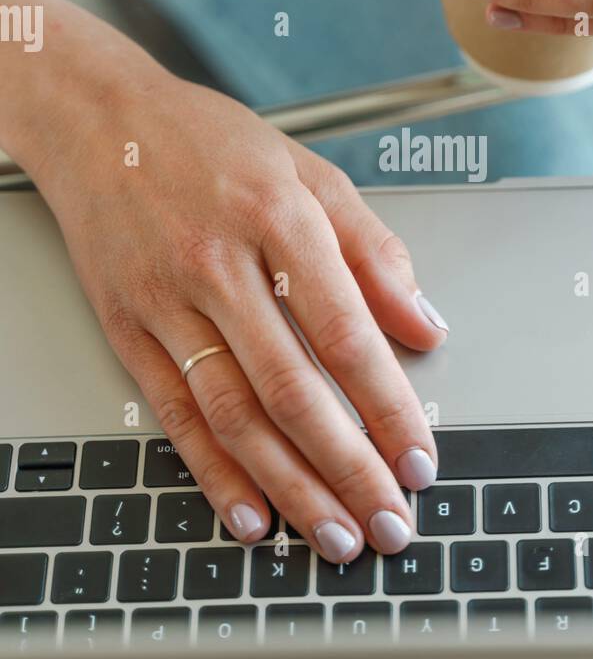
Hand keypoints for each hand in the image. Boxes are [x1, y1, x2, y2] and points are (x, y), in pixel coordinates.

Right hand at [28, 42, 447, 562]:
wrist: (100, 123)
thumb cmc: (211, 144)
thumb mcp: (311, 173)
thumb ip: (376, 251)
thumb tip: (426, 327)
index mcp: (279, 216)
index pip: (346, 333)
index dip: (388, 407)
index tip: (419, 460)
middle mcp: (219, 262)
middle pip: (293, 389)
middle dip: (349, 469)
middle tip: (389, 523)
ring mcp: (165, 301)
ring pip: (234, 414)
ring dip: (289, 486)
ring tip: (334, 535)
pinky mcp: (127, 329)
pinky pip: (175, 415)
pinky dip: (213, 473)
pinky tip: (250, 515)